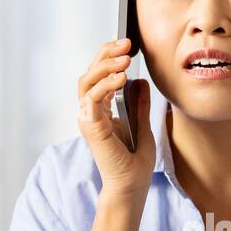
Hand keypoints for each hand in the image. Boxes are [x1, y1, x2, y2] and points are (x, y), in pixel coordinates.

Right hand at [76, 37, 156, 198]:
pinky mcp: (91, 128)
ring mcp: (88, 120)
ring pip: (86, 81)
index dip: (108, 56)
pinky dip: (106, 85)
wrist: (131, 188)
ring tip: (125, 58)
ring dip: (105, 65)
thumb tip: (140, 80)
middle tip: (126, 42)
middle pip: (89, 73)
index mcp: (100, 111)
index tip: (126, 43)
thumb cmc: (134, 164)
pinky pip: (92, 99)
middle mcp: (90, 113)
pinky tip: (123, 77)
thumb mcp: (143, 126)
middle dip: (106, 54)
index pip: (98, 76)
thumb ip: (139, 104)